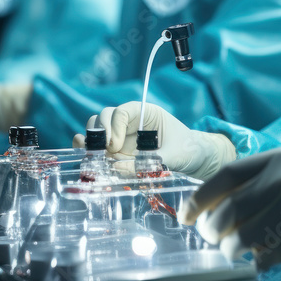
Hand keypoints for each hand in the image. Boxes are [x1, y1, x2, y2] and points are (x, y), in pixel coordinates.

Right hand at [72, 102, 235, 180]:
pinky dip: (89, 150)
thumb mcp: (174, 156)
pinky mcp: (118, 152)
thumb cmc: (188, 150)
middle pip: (104, 116)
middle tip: (106, 151)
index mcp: (146, 113)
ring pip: (97, 130)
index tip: (115, 146)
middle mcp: (131, 122)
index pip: (122, 111)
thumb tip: (119, 169)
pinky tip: (85, 156)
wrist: (195, 159)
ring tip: (93, 155)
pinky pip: (99, 147)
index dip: (114, 126)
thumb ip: (150, 163)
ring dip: (92, 141)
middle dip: (100, 132)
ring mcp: (122, 136)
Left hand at [178, 148, 280, 270]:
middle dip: (212, 230)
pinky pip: (267, 256)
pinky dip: (257, 261)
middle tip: (210, 238)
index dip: (200, 199)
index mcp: (276, 160)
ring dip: (231, 249)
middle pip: (230, 210)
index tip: (185, 217)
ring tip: (232, 251)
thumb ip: (252, 185)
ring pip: (245, 237)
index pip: (225, 176)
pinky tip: (261, 258)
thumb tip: (206, 210)